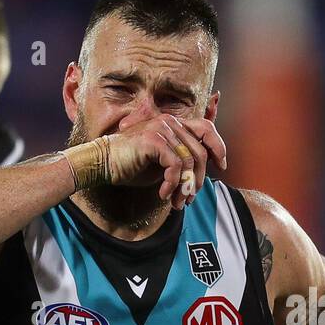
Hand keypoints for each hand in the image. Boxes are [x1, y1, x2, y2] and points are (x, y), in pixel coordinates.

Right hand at [103, 115, 227, 208]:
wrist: (103, 163)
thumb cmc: (131, 165)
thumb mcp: (163, 162)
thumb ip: (182, 160)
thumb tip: (202, 174)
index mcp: (174, 124)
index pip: (206, 128)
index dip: (218, 147)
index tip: (221, 166)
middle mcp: (170, 122)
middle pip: (200, 152)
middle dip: (197, 180)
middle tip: (189, 199)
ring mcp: (162, 129)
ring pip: (189, 161)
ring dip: (185, 187)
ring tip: (177, 202)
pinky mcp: (154, 140)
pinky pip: (175, 166)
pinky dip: (172, 184)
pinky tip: (163, 194)